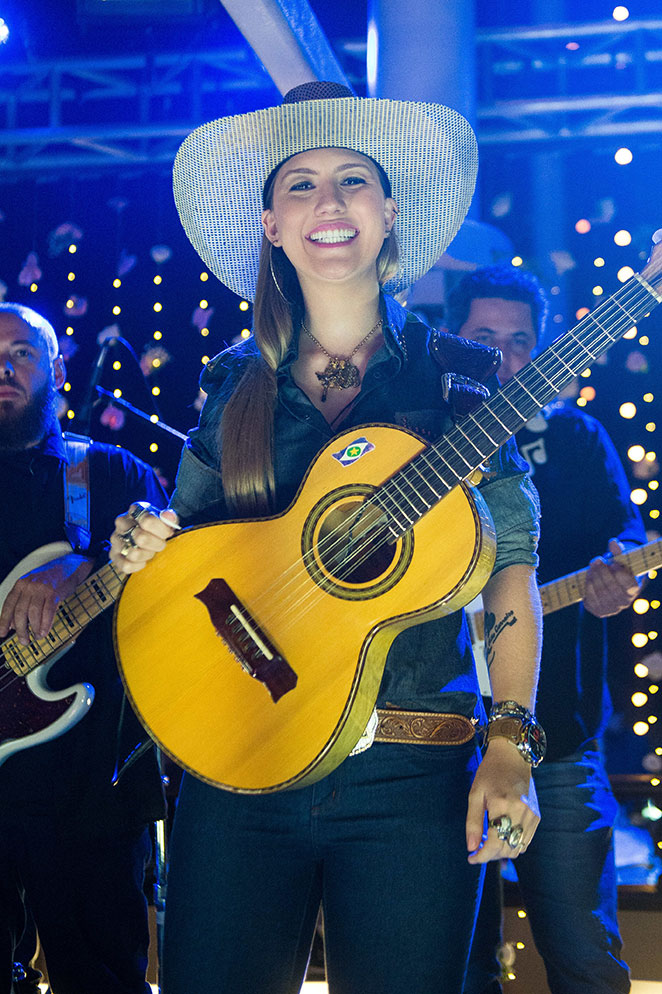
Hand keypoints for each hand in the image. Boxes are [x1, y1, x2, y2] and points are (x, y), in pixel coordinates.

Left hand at [0, 554, 93, 644]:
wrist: (70, 566)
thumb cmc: (51, 579)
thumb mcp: (32, 586)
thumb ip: (22, 601)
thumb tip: (13, 623)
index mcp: (21, 584)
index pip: (8, 605)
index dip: (4, 621)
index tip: (2, 633)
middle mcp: (29, 586)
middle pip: (20, 611)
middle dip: (20, 629)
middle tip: (23, 640)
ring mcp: (41, 589)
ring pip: (33, 613)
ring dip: (34, 629)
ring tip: (36, 637)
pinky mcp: (54, 593)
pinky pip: (47, 612)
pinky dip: (45, 624)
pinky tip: (44, 632)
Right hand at [110, 502, 179, 573]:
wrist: (147, 537)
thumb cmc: (158, 528)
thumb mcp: (166, 521)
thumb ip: (170, 518)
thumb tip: (168, 516)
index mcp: (135, 510)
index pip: (148, 521)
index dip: (163, 531)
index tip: (168, 533)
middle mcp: (121, 522)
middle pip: (141, 538)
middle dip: (156, 544)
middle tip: (160, 544)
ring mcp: (115, 538)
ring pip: (133, 553)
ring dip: (147, 555)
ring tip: (150, 551)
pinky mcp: (113, 554)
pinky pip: (126, 565)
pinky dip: (138, 565)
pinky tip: (143, 560)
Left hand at [466, 737, 539, 863]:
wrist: (513, 757)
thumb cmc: (490, 772)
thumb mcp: (475, 794)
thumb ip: (473, 822)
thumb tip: (472, 848)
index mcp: (503, 806)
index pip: (495, 844)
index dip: (482, 856)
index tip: (471, 858)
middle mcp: (521, 813)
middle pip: (507, 849)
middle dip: (491, 855)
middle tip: (478, 849)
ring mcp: (531, 816)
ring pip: (518, 848)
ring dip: (502, 852)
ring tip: (488, 843)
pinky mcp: (536, 817)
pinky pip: (526, 841)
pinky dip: (513, 844)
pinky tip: (502, 836)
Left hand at [584, 538, 640, 617]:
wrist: (609, 581)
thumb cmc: (616, 566)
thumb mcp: (620, 558)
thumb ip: (618, 550)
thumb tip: (613, 542)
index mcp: (633, 589)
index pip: (629, 584)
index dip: (621, 574)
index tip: (613, 563)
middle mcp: (624, 602)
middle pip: (613, 588)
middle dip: (603, 573)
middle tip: (596, 560)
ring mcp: (611, 609)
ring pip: (601, 594)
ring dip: (594, 579)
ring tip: (591, 567)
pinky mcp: (598, 611)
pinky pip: (591, 601)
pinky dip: (588, 588)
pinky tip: (588, 577)